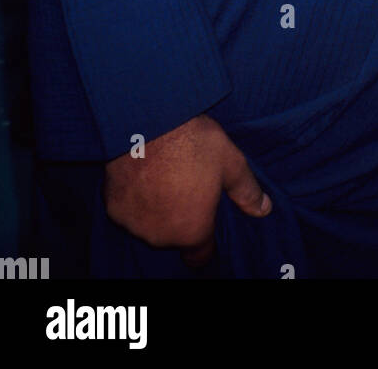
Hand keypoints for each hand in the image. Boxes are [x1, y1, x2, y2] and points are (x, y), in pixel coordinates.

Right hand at [104, 114, 271, 266]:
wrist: (147, 121)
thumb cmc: (192, 143)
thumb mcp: (230, 163)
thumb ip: (247, 191)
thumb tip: (264, 210)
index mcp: (193, 231)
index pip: (200, 256)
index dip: (205, 242)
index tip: (205, 221)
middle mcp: (161, 237)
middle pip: (174, 237)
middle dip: (181, 218)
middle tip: (186, 185)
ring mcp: (134, 224)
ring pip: (149, 224)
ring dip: (156, 210)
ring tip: (164, 177)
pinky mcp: (113, 208)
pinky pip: (128, 210)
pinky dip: (135, 199)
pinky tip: (143, 174)